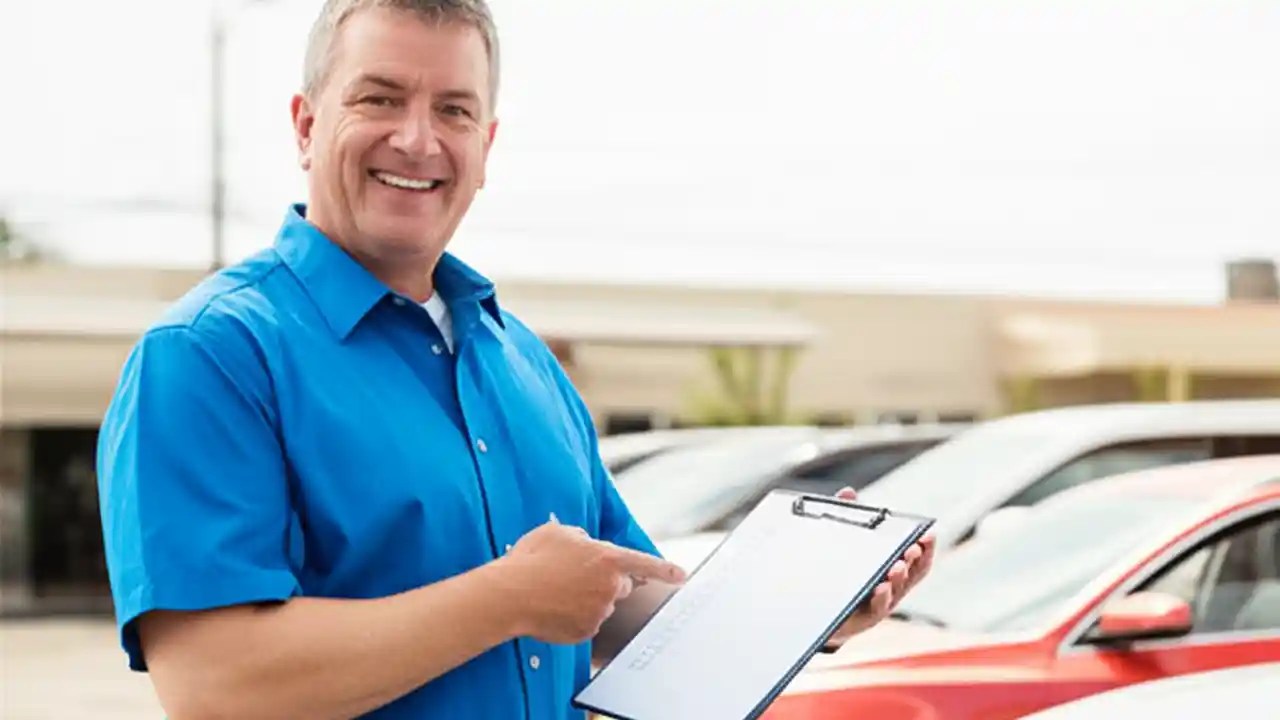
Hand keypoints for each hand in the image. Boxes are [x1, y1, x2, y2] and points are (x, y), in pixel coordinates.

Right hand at [497, 519, 686, 644]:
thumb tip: (585, 545)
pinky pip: (586, 623)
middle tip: (574, 577)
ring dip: (586, 599)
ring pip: (601, 605)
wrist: (510, 594)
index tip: (682, 576)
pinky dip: (574, 617)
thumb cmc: (531, 559)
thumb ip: (582, 539)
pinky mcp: (585, 633)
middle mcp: (610, 588)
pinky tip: (553, 608)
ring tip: (555, 591)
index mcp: (608, 559)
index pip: (645, 564)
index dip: (666, 570)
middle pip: (620, 586)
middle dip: (605, 582)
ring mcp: (599, 613)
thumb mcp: (559, 533)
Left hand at [825, 487, 934, 646]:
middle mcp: (892, 588)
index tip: (928, 534)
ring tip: (896, 566)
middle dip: (914, 560)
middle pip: (910, 575)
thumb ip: (846, 518)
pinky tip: (880, 586)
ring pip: (896, 591)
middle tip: (912, 548)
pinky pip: (877, 608)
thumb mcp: (844, 543)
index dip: (926, 548)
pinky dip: (881, 596)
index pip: (917, 559)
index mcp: (893, 570)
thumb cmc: (840, 574)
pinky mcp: (866, 617)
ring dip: (898, 578)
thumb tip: (848, 493)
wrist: (818, 610)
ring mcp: (881, 603)